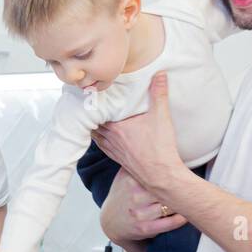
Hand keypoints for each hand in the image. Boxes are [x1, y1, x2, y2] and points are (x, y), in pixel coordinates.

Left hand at [91, 71, 185, 199]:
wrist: (161, 176)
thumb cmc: (160, 149)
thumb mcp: (161, 116)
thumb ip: (159, 94)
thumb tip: (160, 74)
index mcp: (117, 128)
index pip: (97, 112)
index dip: (93, 102)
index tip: (91, 93)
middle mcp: (111, 139)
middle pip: (93, 123)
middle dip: (91, 113)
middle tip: (90, 102)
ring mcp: (113, 150)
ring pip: (96, 136)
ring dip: (94, 126)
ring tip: (94, 116)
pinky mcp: (118, 159)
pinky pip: (103, 147)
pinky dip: (100, 139)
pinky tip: (103, 135)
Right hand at [99, 167, 189, 243]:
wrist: (111, 221)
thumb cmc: (123, 194)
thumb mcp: (125, 175)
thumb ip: (138, 161)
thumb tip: (159, 143)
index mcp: (131, 180)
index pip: (159, 172)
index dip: (174, 171)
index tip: (183, 171)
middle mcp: (134, 196)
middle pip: (167, 188)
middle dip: (180, 187)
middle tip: (193, 185)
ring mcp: (138, 213)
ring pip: (170, 206)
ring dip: (182, 203)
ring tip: (190, 199)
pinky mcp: (143, 228)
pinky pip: (169, 223)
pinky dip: (180, 218)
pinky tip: (185, 214)